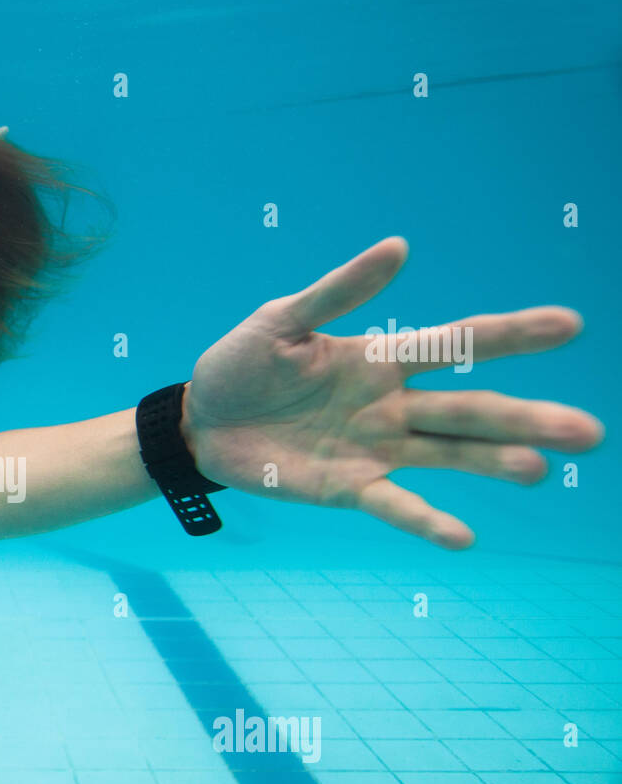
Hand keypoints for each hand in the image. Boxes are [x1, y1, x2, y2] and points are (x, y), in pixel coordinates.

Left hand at [183, 237, 603, 548]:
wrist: (200, 421)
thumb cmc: (242, 363)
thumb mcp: (281, 321)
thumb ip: (338, 292)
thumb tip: (400, 247)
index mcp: (379, 357)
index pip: (455, 343)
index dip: (509, 336)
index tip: (569, 325)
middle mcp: (391, 404)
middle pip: (469, 410)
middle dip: (525, 418)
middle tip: (587, 431)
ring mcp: (374, 449)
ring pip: (447, 456)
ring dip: (493, 464)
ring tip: (537, 470)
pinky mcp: (347, 487)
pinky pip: (393, 505)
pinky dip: (425, 520)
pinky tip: (462, 537)